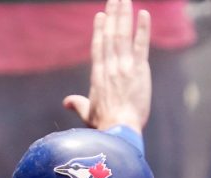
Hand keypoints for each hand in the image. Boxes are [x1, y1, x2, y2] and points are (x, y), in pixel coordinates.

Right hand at [63, 0, 150, 132]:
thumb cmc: (104, 126)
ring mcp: (124, 66)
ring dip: (124, 15)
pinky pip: (140, 45)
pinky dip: (142, 29)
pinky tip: (144, 14)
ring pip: (123, 35)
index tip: (100, 15)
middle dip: (112, 15)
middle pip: (110, 35)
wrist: (119, 130)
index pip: (98, 47)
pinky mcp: (138, 70)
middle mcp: (109, 66)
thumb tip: (66, 102)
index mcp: (98, 75)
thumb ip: (78, 104)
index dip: (99, 30)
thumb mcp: (88, 114)